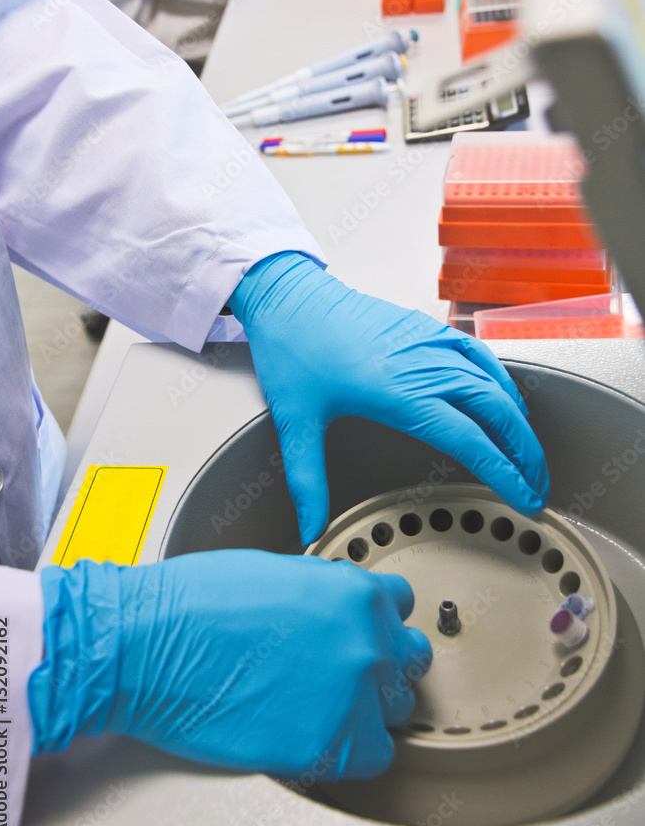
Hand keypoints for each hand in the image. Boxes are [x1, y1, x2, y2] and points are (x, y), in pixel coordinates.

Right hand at [28, 552, 431, 778]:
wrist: (150, 645)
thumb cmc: (195, 604)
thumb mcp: (280, 573)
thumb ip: (326, 593)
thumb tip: (337, 612)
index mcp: (355, 592)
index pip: (400, 606)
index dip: (374, 620)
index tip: (359, 631)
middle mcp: (365, 642)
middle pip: (406, 660)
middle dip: (378, 662)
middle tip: (343, 669)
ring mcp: (351, 696)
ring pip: (394, 708)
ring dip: (366, 705)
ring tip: (325, 703)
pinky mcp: (328, 746)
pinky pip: (374, 756)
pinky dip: (352, 749)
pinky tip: (320, 734)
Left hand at [229, 253, 548, 544]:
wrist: (288, 298)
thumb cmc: (293, 352)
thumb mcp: (295, 423)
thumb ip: (307, 481)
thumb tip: (310, 527)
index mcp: (397, 393)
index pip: (469, 439)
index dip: (504, 471)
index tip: (524, 496)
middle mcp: (422, 365)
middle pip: (495, 411)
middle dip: (525, 451)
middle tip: (538, 484)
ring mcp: (427, 342)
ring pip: (492, 382)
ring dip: (518, 419)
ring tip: (529, 451)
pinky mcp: (424, 327)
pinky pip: (477, 353)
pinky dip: (501, 378)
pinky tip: (507, 397)